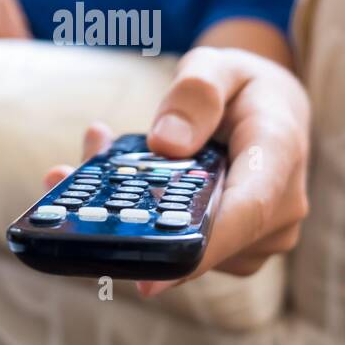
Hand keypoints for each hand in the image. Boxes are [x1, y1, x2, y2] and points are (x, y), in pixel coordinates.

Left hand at [42, 47, 310, 297]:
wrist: (271, 109)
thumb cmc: (244, 86)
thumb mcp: (220, 66)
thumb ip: (195, 94)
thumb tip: (165, 144)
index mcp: (279, 157)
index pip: (245, 213)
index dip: (197, 251)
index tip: (147, 279)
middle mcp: (278, 210)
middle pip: (203, 240)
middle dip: (132, 224)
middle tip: (64, 183)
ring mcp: (258, 237)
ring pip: (186, 246)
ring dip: (131, 219)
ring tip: (77, 172)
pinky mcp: (234, 249)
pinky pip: (184, 246)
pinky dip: (145, 222)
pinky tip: (103, 187)